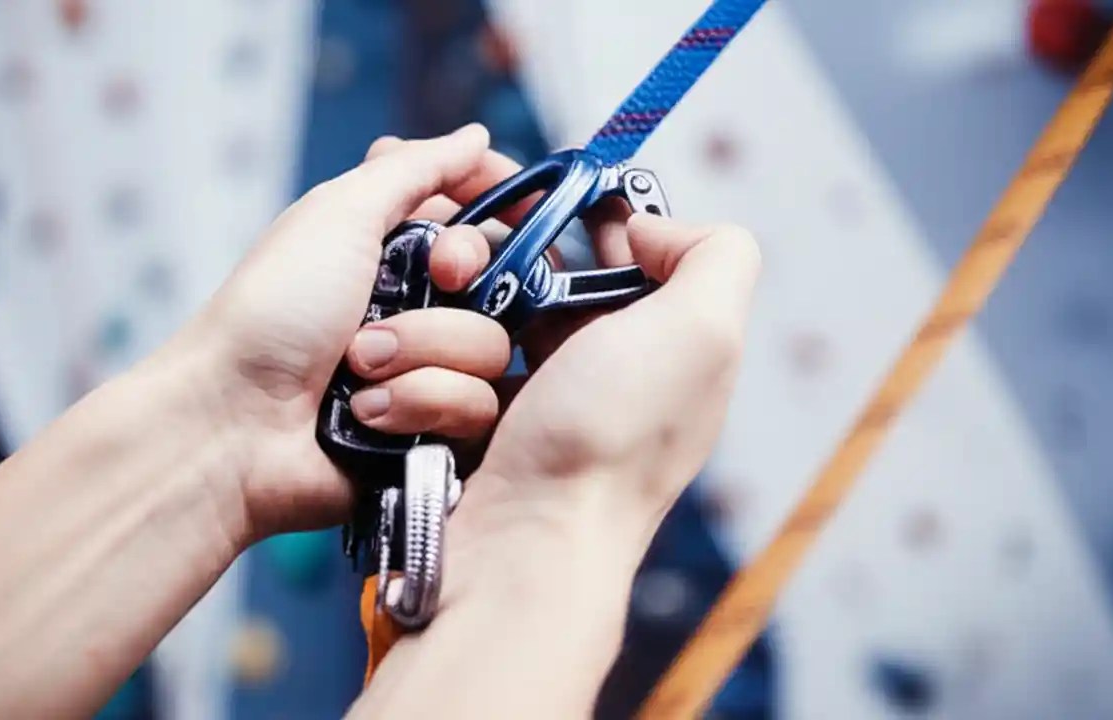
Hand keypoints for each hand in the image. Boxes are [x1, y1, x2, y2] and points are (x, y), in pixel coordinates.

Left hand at [145, 124, 516, 538]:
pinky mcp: (434, 431)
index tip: (501, 217)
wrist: (231, 421)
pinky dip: (415, 404)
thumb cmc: (272, 311)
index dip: (497, 218)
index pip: (487, 222)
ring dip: (419, 354)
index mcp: (397, 250)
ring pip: (491, 351)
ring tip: (357, 368)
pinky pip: (475, 411)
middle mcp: (422, 308)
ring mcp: (429, 371)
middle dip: (449, 295)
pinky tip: (366, 413)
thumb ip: (415, 169)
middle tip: (415, 294)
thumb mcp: (339, 214)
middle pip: (505, 286)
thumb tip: (475, 134)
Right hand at [350, 159, 761, 719]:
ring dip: (436, 338)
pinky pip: (437, 383)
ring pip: (468, 325)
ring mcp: (531, 406)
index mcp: (657, 339)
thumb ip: (713, 255)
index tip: (526, 195)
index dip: (577, 211)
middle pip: (526, 278)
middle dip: (478, 274)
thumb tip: (648, 228)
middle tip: (450, 271)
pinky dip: (421, 390)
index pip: (617, 244)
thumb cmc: (611, 440)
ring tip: (403, 356)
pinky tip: (399, 403)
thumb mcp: (701, 333)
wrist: (524, 550)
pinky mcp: (474, 437)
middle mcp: (599, 369)